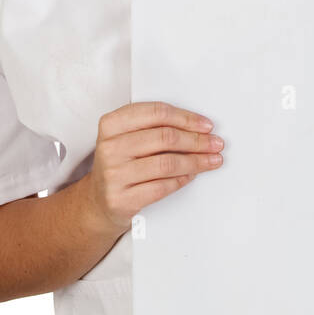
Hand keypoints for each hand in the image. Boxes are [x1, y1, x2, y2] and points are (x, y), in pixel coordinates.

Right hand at [83, 101, 222, 232]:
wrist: (98, 201)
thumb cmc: (119, 164)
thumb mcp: (126, 137)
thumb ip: (153, 127)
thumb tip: (196, 127)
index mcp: (111, 124)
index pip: (156, 113)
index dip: (186, 118)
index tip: (205, 125)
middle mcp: (110, 148)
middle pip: (165, 138)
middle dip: (197, 140)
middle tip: (215, 143)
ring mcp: (114, 175)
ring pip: (167, 163)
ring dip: (196, 161)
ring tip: (211, 160)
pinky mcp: (122, 199)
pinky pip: (162, 186)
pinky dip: (182, 179)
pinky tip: (192, 175)